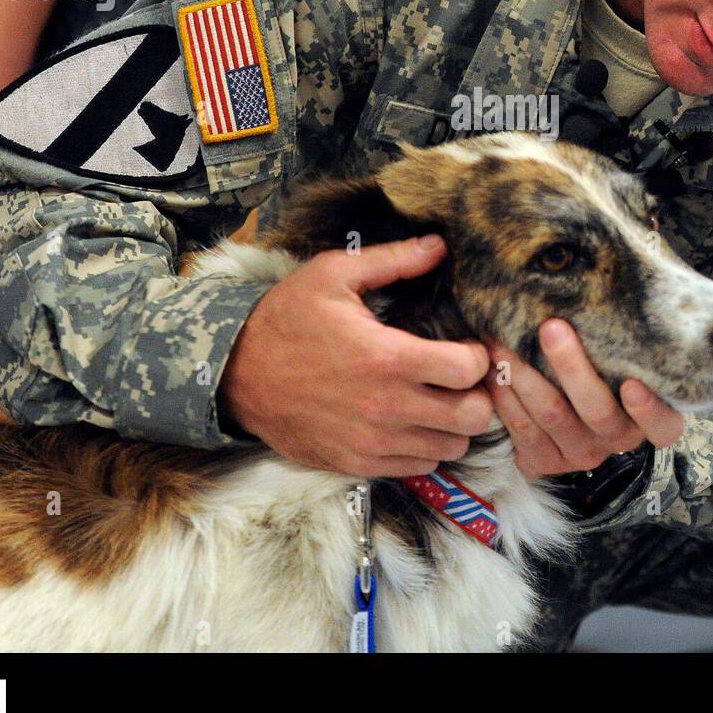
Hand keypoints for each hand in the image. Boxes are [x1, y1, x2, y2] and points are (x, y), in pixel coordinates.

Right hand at [219, 234, 494, 476]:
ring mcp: (373, 442)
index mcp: (387, 358)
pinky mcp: (358, 465)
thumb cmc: (286, 318)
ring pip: (451, 447)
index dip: (477, 356)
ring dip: (454, 424)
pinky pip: (417, 467)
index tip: (466, 348)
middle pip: (472, 417)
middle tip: (462, 379)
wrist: (234, 374)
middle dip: (477, 395)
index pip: (469, 371)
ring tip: (439, 400)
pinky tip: (411, 421)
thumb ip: (393, 260)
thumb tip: (440, 244)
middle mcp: (387, 408)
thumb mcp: (334, 274)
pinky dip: (425, 446)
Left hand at [485, 318, 684, 478]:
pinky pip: (523, 431)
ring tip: (505, 342)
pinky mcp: (545, 462)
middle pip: (597, 410)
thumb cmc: (604, 360)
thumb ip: (629, 333)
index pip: (663, 426)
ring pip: (553, 416)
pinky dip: (506, 397)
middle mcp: (618, 440)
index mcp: (651, 419)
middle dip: (571, 367)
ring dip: (526, 376)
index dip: (649, 410)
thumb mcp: (625, 350)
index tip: (632, 384)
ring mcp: (581, 454)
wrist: (568, 403)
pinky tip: (494, 369)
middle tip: (551, 327)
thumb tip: (617, 273)